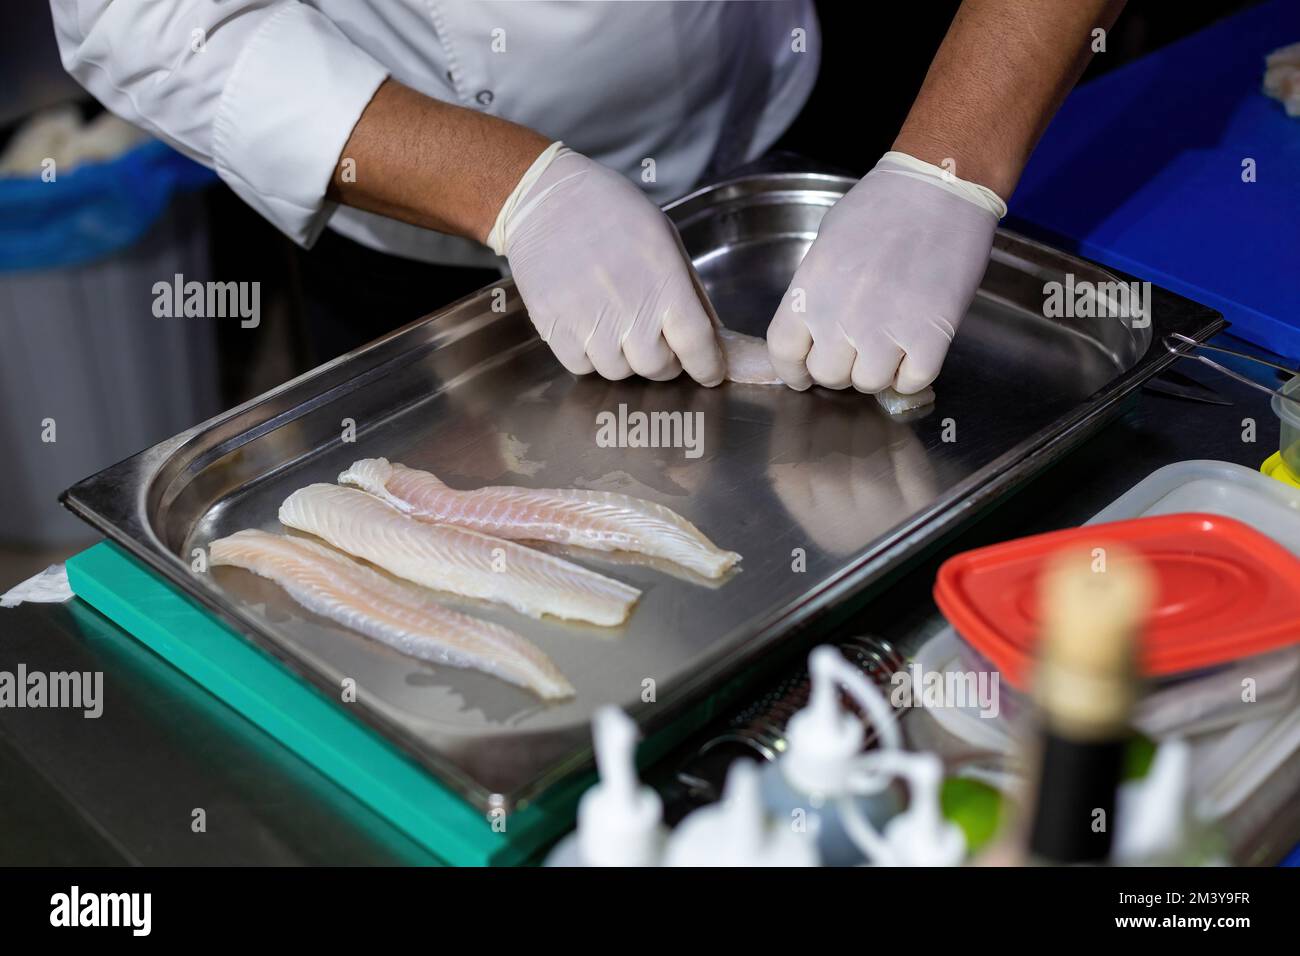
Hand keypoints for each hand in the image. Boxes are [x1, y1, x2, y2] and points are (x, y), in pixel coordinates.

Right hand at [489, 145, 723, 384]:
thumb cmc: (612, 212)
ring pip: (618, 372)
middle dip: (663, 360)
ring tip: (616, 323)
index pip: (697, 346)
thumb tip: (714, 337)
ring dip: (624, 357)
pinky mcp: (554, 329)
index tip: (708, 372)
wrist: (544, 199)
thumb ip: (691, 291)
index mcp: (664, 282)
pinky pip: (581, 367)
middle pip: (656, 368)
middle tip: (655, 338)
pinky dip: (589, 356)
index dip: (707, 367)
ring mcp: (588, 321)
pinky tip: (588, 324)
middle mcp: (628, 308)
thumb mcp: (665, 238)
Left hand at [766, 152, 1001, 394]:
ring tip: (889, 345)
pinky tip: (916, 349)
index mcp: (807, 292)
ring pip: (867, 384)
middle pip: (827, 376)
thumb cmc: (882, 206)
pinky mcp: (929, 338)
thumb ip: (815, 290)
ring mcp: (884, 332)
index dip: (794, 370)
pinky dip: (912, 374)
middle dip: (840, 368)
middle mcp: (839, 318)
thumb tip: (816, 322)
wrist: (939, 188)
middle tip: (856, 350)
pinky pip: (911, 383)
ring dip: (877, 371)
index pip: (784, 354)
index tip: (803, 373)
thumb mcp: (826, 243)